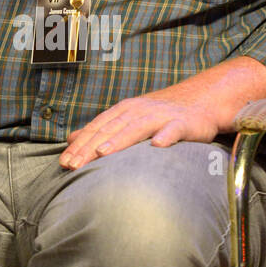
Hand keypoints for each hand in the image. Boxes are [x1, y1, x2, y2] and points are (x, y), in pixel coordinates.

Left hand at [59, 74, 233, 169]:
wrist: (201, 100)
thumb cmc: (161, 114)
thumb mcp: (128, 118)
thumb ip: (101, 129)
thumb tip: (72, 139)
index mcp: (123, 111)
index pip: (96, 128)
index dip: (79, 145)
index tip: (64, 164)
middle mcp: (138, 111)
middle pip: (110, 129)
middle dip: (90, 147)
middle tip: (74, 165)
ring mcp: (160, 116)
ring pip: (136, 128)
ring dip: (119, 140)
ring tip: (103, 153)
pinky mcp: (183, 123)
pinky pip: (173, 130)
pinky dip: (166, 135)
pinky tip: (157, 145)